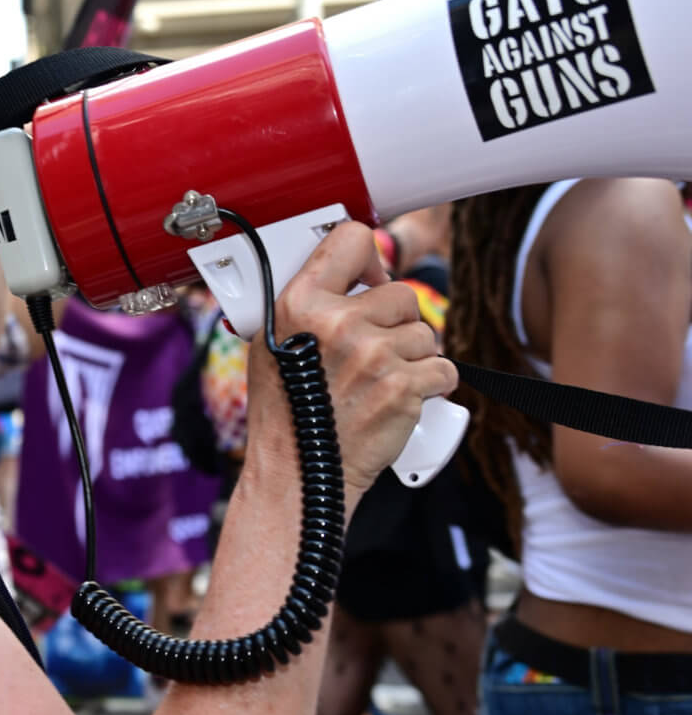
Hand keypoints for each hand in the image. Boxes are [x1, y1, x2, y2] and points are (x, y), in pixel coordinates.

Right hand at [246, 221, 455, 497]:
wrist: (300, 475)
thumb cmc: (285, 415)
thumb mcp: (271, 347)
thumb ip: (307, 307)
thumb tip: (348, 276)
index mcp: (298, 305)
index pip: (352, 239)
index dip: (370, 259)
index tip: (370, 280)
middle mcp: (336, 323)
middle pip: (402, 293)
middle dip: (396, 323)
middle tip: (372, 355)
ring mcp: (373, 355)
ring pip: (426, 334)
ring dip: (414, 358)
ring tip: (380, 384)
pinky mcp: (405, 386)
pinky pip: (444, 369)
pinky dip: (431, 386)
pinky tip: (400, 399)